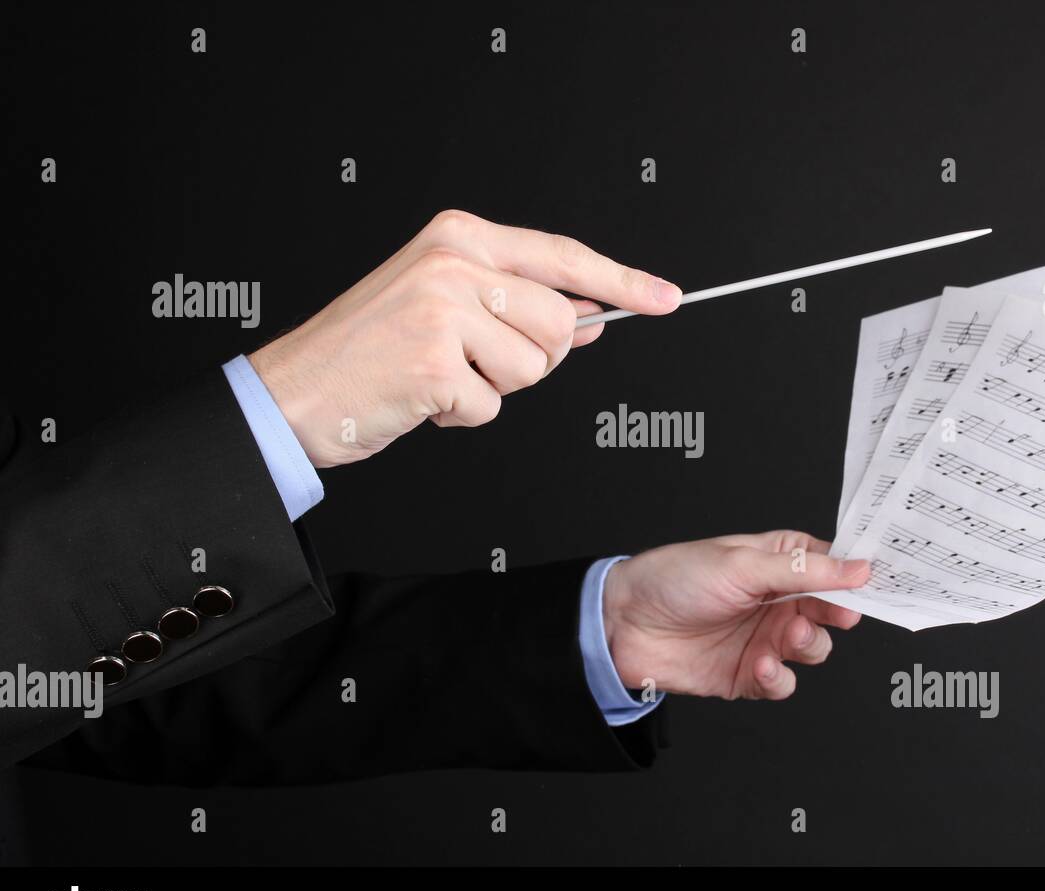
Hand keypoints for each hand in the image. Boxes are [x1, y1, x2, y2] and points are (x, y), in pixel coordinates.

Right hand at [249, 210, 681, 466]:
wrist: (294, 391)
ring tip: (440, 374)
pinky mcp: (435, 364)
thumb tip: (592, 317)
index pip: (563, 256)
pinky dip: (462, 416)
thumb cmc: (370, 350)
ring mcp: (444, 310)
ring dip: (494, 387)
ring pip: (533, 368)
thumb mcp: (444, 304)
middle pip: (558, 325)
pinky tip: (421, 397)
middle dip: (531, 358)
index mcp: (459, 235)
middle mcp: (454, 262)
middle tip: (471, 359)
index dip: (621, 282)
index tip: (666, 299)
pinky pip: (493, 406)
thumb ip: (519, 302)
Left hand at [602, 531, 871, 700]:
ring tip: (786, 637)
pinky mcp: (748, 675)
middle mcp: (777, 600)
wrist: (625, 624)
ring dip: (808, 646)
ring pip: (814, 650)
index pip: (834, 568)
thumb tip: (860, 568)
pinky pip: (783, 683)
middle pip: (832, 612)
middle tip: (834, 616)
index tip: (879, 586)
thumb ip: (805, 571)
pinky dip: (779, 678)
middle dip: (836, 616)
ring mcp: (765, 638)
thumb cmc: (675, 578)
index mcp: (779, 562)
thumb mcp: (743, 564)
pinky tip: (760, 667)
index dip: (857, 577)